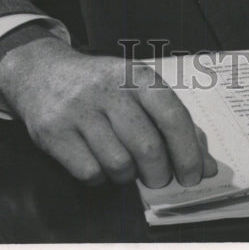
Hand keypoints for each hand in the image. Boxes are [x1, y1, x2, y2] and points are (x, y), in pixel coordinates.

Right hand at [0, 37, 216, 187]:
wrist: (41, 71)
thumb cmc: (101, 85)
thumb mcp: (136, 88)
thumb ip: (172, 123)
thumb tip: (207, 168)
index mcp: (136, 75)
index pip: (171, 114)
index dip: (187, 150)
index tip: (194, 176)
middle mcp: (108, 89)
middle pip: (147, 146)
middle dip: (159, 172)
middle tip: (158, 177)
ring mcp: (79, 110)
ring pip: (119, 164)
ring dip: (127, 176)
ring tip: (124, 165)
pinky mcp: (54, 132)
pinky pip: (89, 173)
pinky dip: (100, 177)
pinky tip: (98, 162)